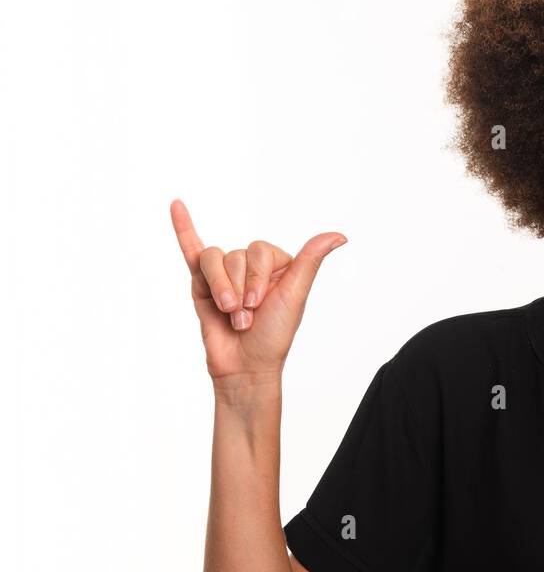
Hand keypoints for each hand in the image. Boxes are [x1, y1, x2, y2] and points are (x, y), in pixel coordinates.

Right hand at [169, 198, 345, 383]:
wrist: (245, 365)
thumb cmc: (273, 334)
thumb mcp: (295, 294)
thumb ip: (310, 260)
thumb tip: (339, 235)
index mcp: (278, 264)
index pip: (259, 251)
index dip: (257, 277)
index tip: (260, 304)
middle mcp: (251, 266)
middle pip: (235, 255)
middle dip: (239, 289)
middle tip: (245, 316)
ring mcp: (225, 273)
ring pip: (212, 259)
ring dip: (220, 288)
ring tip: (228, 313)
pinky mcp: (201, 283)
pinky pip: (191, 249)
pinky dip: (183, 227)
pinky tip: (176, 206)